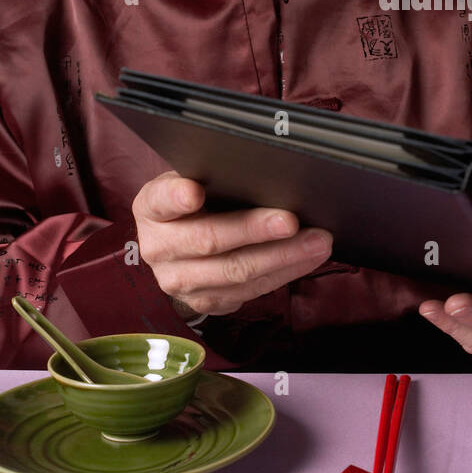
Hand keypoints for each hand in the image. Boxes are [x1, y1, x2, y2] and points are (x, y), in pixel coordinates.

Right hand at [132, 170, 333, 316]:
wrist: (182, 248)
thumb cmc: (199, 203)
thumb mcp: (195, 181)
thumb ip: (213, 177)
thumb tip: (266, 170)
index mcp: (152, 208)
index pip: (161, 200)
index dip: (176, 197)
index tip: (194, 191)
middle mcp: (159, 248)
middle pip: (209, 241)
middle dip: (254, 230)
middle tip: (291, 221)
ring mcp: (180, 281)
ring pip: (236, 272)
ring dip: (283, 257)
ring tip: (317, 242)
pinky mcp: (205, 302)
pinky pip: (250, 291)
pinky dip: (284, 273)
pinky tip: (307, 259)